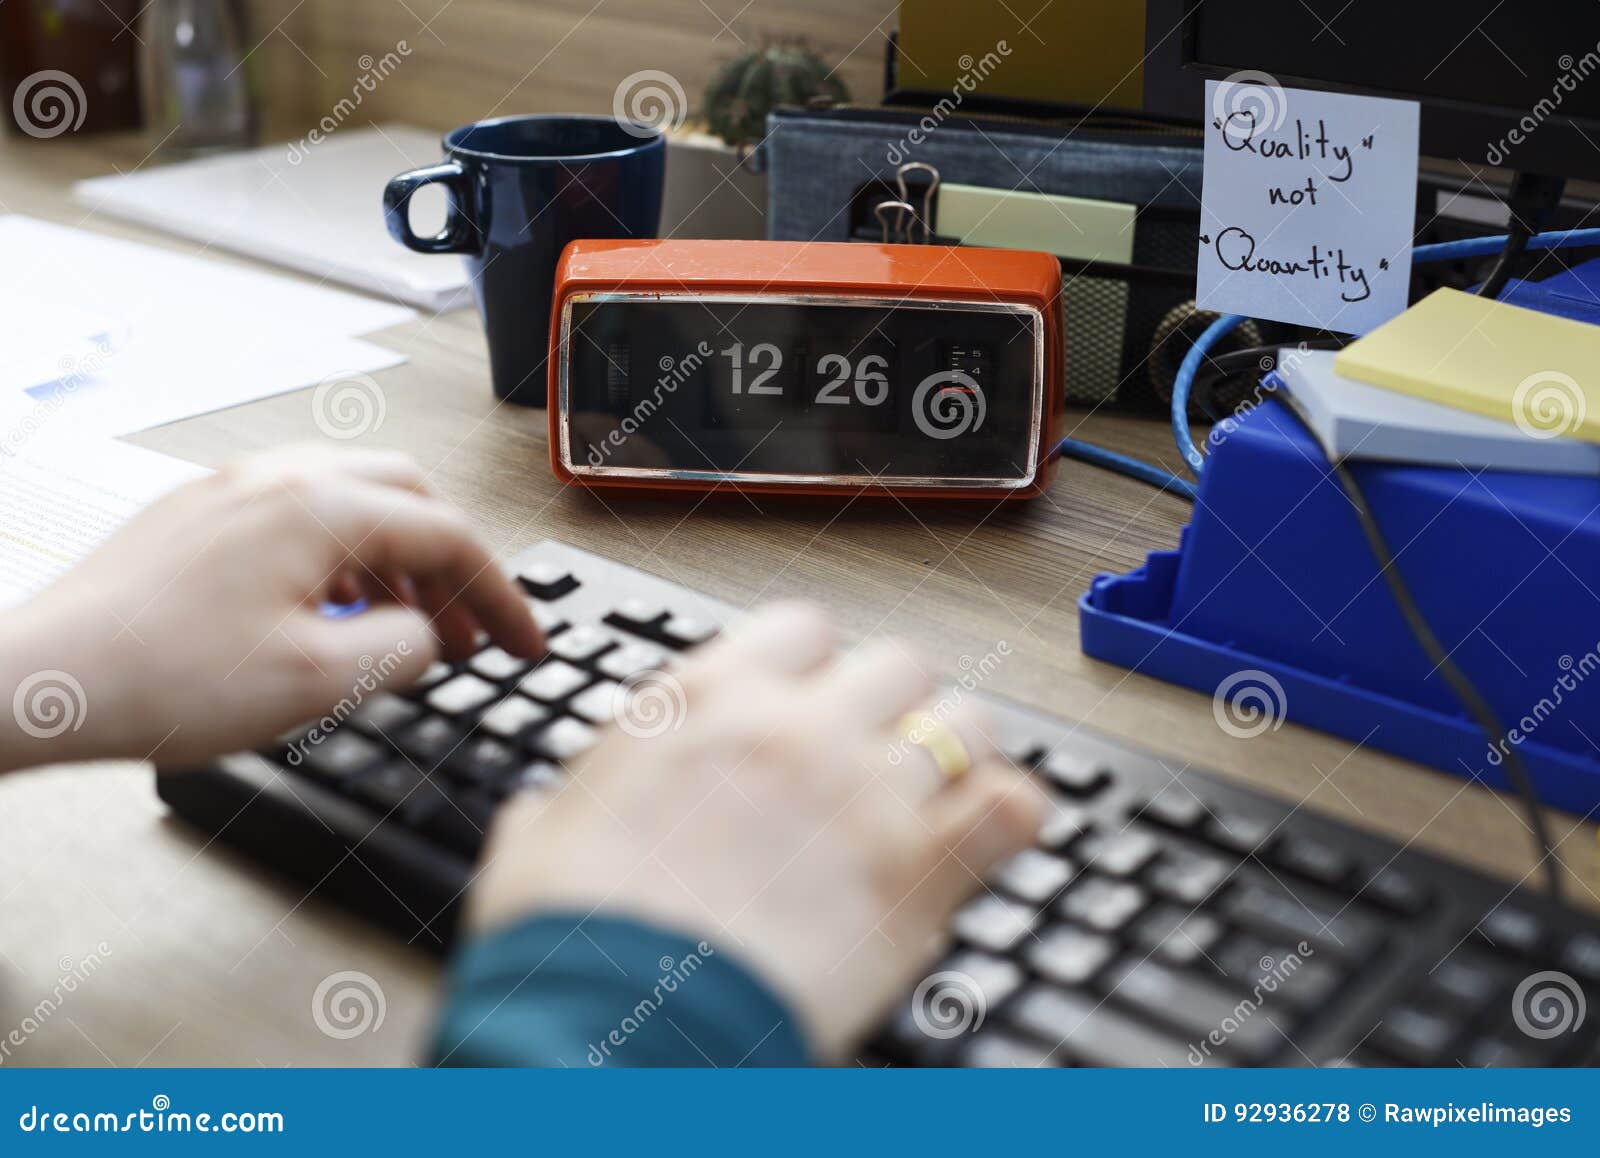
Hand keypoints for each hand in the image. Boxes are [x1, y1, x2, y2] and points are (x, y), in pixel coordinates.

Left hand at [0, 446, 540, 770]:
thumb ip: (404, 648)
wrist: (43, 681)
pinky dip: (341, 559)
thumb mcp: (320, 682)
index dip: (501, 596)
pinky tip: (331, 614)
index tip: (525, 642)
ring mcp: (230, 493)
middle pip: (407, 497)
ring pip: (351, 503)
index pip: (448, 535)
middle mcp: (277, 480)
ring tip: (406, 629)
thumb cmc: (163, 678)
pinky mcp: (195, 519)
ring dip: (397, 561)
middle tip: (471, 629)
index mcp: (320, 506)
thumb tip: (428, 636)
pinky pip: (297, 519)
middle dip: (453, 564)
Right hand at [470, 603, 1044, 1060]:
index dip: (816, 667)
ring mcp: (866, 788)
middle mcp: (795, 725)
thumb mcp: (540, 846)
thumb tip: (545, 815)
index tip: (815, 699)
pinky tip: (997, 830)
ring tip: (945, 791)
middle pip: (897, 662)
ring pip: (965, 721)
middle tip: (882, 751)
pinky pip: (1011, 803)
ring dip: (958, 753)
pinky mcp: (918, 867)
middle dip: (895, 704)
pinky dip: (1013, 813)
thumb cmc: (576, 939)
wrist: (617, 1026)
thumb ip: (564, 808)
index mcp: (706, 702)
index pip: (801, 628)